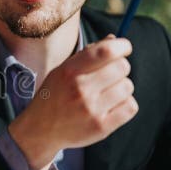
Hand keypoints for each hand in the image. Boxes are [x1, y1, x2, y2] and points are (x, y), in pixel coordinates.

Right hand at [7, 35, 137, 169]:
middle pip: (122, 67)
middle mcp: (80, 89)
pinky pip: (130, 107)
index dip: (122, 46)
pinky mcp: (101, 127)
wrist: (40, 130)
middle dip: (120, 68)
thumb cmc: (54, 95)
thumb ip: (87, 55)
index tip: (124, 48)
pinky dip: (125, 104)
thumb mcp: (63, 70)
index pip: (106, 51)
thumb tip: (115, 40)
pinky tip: (111, 106)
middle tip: (111, 75)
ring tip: (107, 94)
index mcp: (70, 71)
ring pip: (128, 87)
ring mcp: (91, 110)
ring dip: (121, 88)